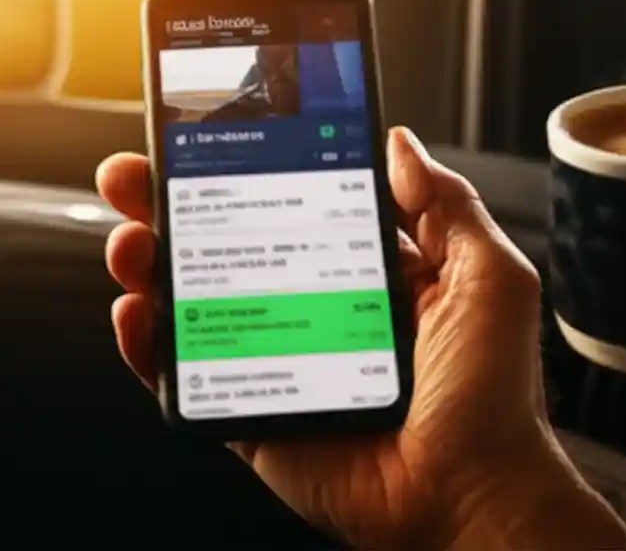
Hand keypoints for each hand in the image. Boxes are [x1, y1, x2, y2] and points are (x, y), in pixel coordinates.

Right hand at [96, 128, 625, 549]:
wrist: (473, 495)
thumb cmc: (493, 392)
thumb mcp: (488, 278)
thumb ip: (446, 207)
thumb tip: (399, 142)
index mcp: (362, 272)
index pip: (289, 203)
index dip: (243, 168)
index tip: (204, 131)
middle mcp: (310, 307)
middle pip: (226, 244)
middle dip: (170, 204)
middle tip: (133, 175)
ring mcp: (275, 360)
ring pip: (194, 302)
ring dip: (149, 265)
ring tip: (131, 240)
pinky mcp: (252, 414)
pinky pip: (187, 375)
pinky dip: (148, 344)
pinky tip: (137, 312)